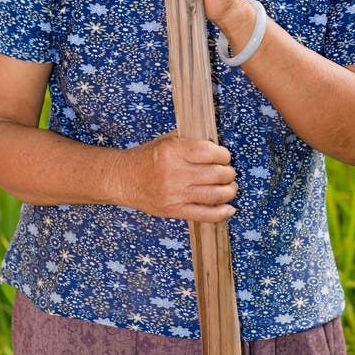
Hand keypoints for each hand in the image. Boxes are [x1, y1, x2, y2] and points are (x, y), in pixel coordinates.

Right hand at [119, 132, 237, 221]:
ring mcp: (174, 194)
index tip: (224, 156)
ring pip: (214, 194)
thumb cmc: (146, 158)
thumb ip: (189, 141)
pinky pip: (204, 214)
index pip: (210, 152)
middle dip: (229, 173)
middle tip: (229, 172)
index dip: (223, 154)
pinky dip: (221, 213)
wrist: (123, 179)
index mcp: (173, 151)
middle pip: (216, 174)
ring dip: (229, 191)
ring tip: (230, 187)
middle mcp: (174, 172)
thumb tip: (217, 144)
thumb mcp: (166, 141)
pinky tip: (229, 209)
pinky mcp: (174, 210)